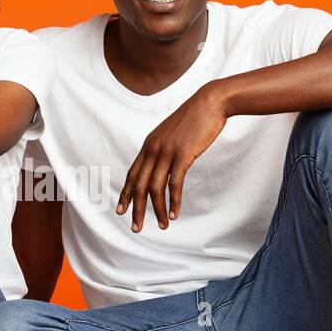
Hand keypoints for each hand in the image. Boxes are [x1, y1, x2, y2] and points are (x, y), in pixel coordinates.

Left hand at [117, 84, 227, 231]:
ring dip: (157, 210)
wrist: (210, 103)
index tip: (121, 211)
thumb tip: (161, 163)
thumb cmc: (194, 119)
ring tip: (162, 225)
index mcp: (149, 145)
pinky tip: (174, 213)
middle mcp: (153, 149)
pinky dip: (173, 201)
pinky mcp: (183, 155)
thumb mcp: (172, 134)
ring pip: (155, 188)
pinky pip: (174, 183)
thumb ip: (164, 148)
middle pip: (138, 185)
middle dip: (136, 209)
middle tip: (135, 228)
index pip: (132, 174)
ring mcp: (167, 152)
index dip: (125, 194)